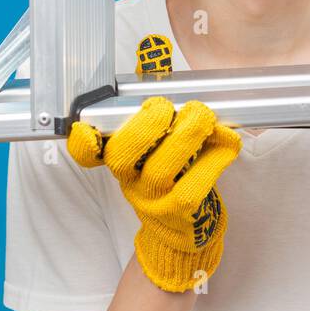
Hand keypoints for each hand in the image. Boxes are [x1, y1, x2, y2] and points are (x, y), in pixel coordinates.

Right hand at [68, 96, 241, 292]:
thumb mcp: (158, 153)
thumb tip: (158, 77)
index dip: (83, 142)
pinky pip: (195, 184)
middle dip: (146, 123)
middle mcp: (131, 182)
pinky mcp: (181, 213)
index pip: (88, 154)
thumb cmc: (175, 181)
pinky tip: (226, 141)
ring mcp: (153, 201)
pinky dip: (214, 158)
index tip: (88, 127)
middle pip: (123, 155)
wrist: (187, 234)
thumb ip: (158, 120)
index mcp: (123, 163)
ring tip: (202, 116)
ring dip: (184, 134)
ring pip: (160, 168)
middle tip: (168, 107)